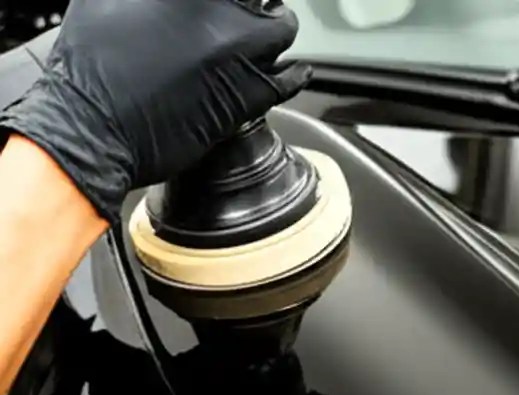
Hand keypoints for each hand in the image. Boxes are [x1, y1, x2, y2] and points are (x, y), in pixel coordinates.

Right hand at [0, 0, 310, 224]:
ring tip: (263, 40)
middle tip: (247, 18)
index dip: (234, 3)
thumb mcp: (102, 3)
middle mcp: (221, 12)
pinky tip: (293, 73)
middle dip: (257, 8)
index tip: (230, 8)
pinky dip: (295, 74)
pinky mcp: (250, 91)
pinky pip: (291, 78)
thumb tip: (160, 4)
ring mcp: (240, 51)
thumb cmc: (89, 66)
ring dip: (273, 32)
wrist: (93, 125)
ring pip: (280, 29)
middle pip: (262, 2)